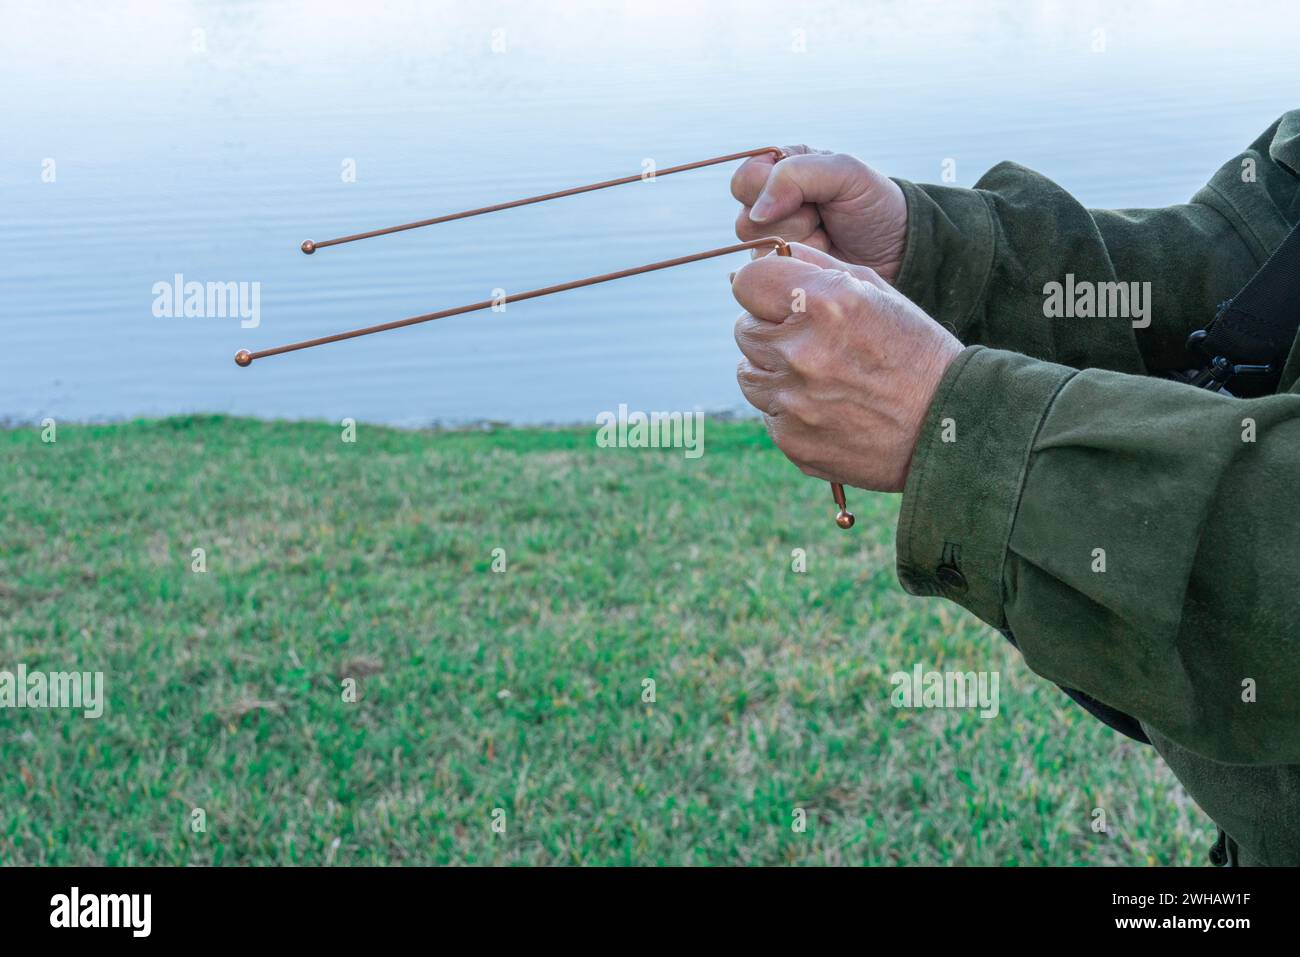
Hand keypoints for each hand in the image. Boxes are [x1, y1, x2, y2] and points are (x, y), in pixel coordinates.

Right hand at [731, 145, 908, 284]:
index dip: (769, 189)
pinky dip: (799, 266)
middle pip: (746, 220)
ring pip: (755, 249)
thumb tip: (757, 211)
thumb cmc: (875, 207)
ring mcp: (773, 244)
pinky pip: (769, 276)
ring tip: (825, 237)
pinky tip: (821, 258)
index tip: (807, 195)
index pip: (745, 181)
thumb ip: (796, 176)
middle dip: (790, 220)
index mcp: (782, 172)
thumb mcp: (845, 173)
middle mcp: (771, 207)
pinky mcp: (781, 275)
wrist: (899, 253)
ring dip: (797, 243)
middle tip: (822, 218)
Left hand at [731, 244, 961, 492]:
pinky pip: (768, 412)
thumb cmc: (913, 350)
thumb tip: (759, 256)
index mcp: (825, 304)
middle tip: (812, 341)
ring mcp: (793, 401)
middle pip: (744, 329)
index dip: (760, 287)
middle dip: (771, 330)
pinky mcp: (791, 439)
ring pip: (748, 373)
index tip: (774, 296)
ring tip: (820, 375)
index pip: (747, 281)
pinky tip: (829, 407)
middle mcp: (801, 352)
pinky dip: (789, 408)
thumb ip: (815, 266)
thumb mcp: (876, 291)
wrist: (948, 427)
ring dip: (773, 369)